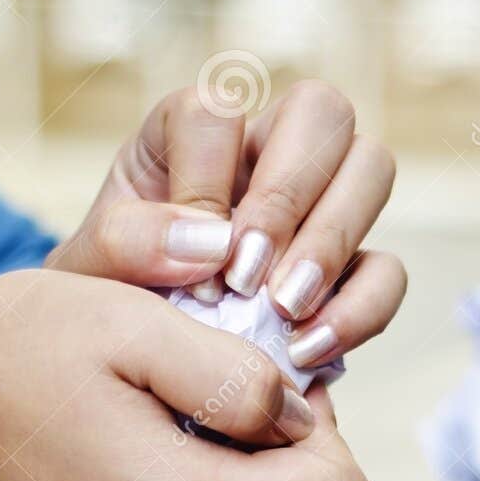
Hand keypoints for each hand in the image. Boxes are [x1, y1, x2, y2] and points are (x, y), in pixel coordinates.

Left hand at [46, 80, 406, 370]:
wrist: (135, 369)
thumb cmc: (107, 303)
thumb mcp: (89, 272)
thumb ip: (125, 243)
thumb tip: (210, 242)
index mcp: (189, 136)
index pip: (218, 113)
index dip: (208, 180)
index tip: (196, 256)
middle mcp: (265, 153)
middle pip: (322, 111)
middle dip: (289, 196)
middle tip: (248, 279)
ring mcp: (319, 207)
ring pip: (371, 167)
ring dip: (333, 241)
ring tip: (284, 312)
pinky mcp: (351, 273)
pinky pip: (389, 271)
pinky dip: (360, 310)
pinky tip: (306, 351)